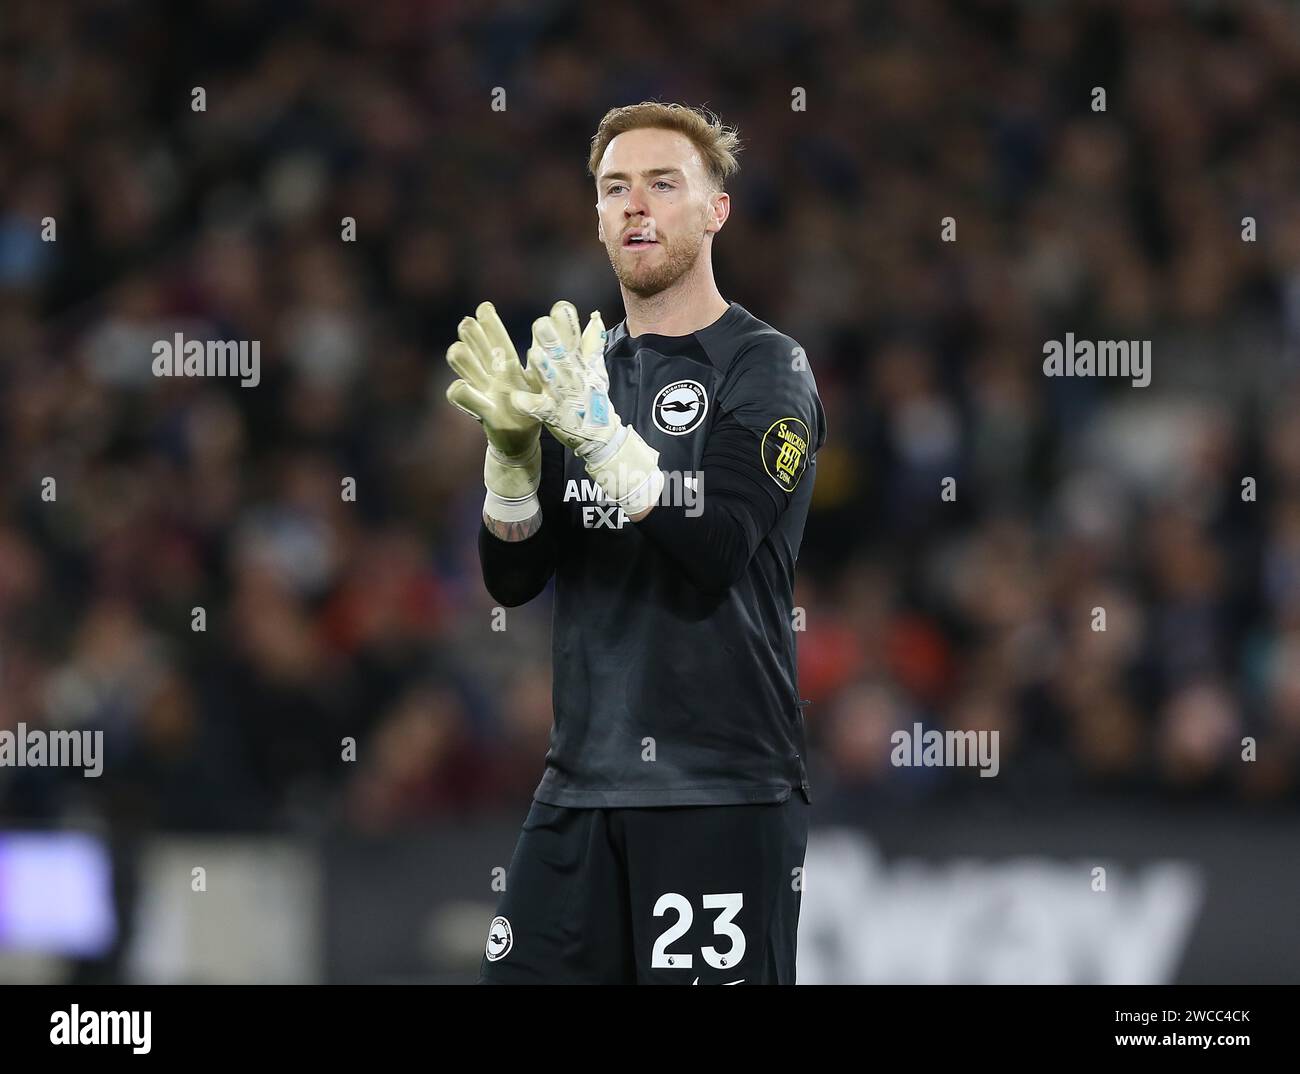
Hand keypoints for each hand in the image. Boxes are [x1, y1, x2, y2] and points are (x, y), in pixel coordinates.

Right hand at [445, 301, 545, 461]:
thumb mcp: (545, 378)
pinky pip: (463, 399)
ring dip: (463, 359)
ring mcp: (483, 391)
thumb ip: (554, 349)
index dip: (490, 324)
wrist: (522, 438)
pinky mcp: (482, 413)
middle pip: (477, 348)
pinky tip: (459, 387)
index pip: (497, 339)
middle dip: (472, 336)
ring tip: (458, 349)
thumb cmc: (535, 404)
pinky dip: (461, 393)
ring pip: (465, 368)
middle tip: (469, 323)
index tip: (485, 308)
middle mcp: (490, 374)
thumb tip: (565, 312)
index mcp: (506, 364)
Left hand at [512, 301, 663, 513]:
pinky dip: (530, 405)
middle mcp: (572, 377)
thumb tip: (595, 316)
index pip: (574, 339)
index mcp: (579, 364)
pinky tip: (517, 399)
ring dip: (543, 368)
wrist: (601, 435)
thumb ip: (592, 342)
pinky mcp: (554, 415)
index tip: (560, 307)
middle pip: (562, 356)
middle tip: (541, 323)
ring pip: (552, 379)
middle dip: (552, 341)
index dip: (567, 324)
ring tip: (533, 356)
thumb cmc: (593, 398)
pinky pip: (540, 409)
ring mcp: (563, 396)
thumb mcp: (596, 369)